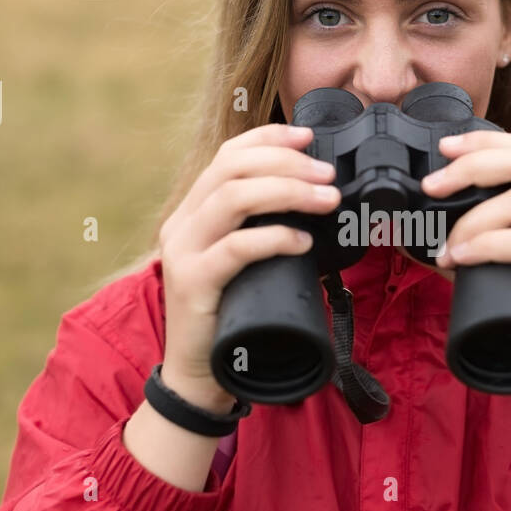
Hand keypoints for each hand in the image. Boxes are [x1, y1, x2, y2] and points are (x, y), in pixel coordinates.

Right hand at [158, 123, 340, 410]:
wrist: (199, 374)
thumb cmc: (232, 316)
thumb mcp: (246, 263)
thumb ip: (264, 231)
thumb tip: (318, 203)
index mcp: (193, 212)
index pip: (228, 156)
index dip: (269, 139)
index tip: (309, 136)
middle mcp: (182, 224)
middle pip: (231, 168)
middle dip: (286, 162)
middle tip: (327, 174)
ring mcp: (183, 252)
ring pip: (233, 199)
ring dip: (288, 191)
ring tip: (327, 199)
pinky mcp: (193, 283)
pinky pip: (236, 248)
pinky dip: (275, 237)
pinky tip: (303, 240)